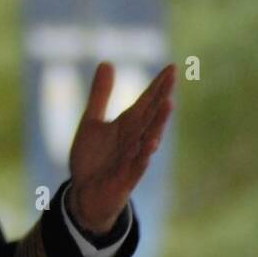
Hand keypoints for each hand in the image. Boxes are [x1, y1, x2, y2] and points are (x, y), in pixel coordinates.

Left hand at [68, 62, 174, 234]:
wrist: (84, 194)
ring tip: (169, 103)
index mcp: (127, 124)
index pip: (146, 101)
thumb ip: (100, 95)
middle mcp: (134, 139)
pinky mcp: (126, 178)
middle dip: (161, 96)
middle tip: (173, 76)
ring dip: (158, 122)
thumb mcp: (91, 122)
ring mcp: (132, 158)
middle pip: (150, 115)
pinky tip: (152, 142)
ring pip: (148, 137)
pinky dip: (144, 154)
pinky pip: (137, 165)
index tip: (172, 67)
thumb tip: (107, 62)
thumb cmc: (93, 159)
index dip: (157, 85)